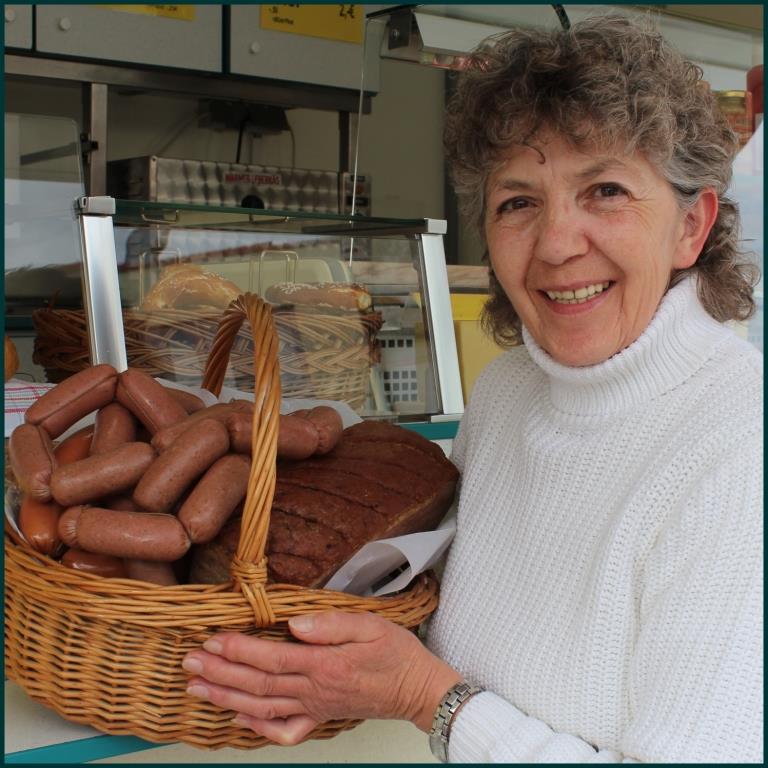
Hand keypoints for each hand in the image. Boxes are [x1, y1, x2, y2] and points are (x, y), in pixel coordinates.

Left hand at [182, 610, 461, 744]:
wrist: (417, 689)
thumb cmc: (397, 654)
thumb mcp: (371, 625)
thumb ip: (331, 624)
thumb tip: (295, 623)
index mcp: (325, 665)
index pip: (272, 659)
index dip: (239, 650)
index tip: (213, 639)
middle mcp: (314, 691)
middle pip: (257, 685)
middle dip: (220, 672)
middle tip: (190, 662)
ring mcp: (315, 708)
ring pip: (261, 707)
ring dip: (226, 697)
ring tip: (197, 687)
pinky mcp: (319, 717)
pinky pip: (283, 730)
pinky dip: (256, 727)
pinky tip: (236, 718)